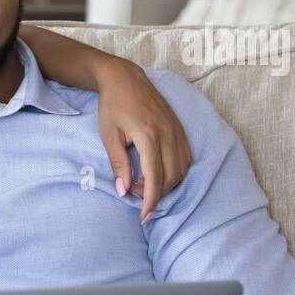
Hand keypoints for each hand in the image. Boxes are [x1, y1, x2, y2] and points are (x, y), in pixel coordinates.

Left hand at [95, 57, 192, 224]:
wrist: (125, 78)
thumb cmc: (112, 106)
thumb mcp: (109, 136)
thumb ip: (119, 164)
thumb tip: (124, 190)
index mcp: (149, 136)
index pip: (156, 178)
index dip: (151, 201)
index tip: (144, 216)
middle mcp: (168, 134)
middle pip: (172, 177)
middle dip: (156, 193)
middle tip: (135, 194)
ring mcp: (177, 130)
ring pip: (182, 169)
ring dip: (167, 183)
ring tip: (145, 184)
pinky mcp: (180, 128)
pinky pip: (185, 157)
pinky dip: (175, 171)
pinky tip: (158, 173)